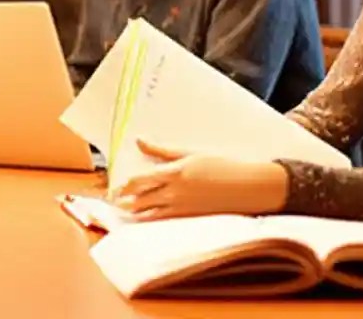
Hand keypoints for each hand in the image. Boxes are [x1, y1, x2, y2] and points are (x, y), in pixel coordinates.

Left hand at [109, 139, 288, 220]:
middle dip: (125, 201)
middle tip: (112, 201)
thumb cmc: (223, 165)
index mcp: (174, 173)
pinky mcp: (191, 218)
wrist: (250, 186)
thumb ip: (163, 150)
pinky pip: (165, 221)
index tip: (113, 187)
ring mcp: (183, 208)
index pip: (140, 181)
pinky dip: (151, 220)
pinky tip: (145, 219)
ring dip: (135, 212)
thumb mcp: (191, 153)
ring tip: (123, 211)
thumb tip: (139, 140)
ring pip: (150, 213)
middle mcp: (175, 193)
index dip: (124, 185)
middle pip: (141, 199)